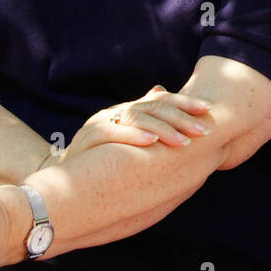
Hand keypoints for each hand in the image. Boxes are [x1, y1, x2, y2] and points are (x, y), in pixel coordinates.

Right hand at [54, 85, 212, 166]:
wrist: (62, 179)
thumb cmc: (100, 159)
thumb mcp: (126, 138)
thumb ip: (145, 119)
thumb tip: (163, 91)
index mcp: (128, 111)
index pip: (160, 100)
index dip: (185, 103)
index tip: (208, 110)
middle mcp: (116, 112)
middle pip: (153, 107)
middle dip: (181, 118)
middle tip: (203, 131)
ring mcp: (101, 122)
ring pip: (136, 117)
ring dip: (162, 129)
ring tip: (183, 140)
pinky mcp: (88, 138)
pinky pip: (112, 132)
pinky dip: (133, 136)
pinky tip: (151, 142)